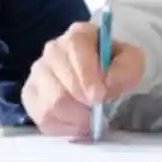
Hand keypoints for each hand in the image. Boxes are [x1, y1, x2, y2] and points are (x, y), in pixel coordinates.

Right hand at [22, 22, 143, 137]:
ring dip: (74, 118)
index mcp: (78, 35)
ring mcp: (38, 72)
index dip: (87, 76)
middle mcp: (53, 50)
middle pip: (60, 85)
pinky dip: (62, 127)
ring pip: (50, 104)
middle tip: (96, 112)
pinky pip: (41, 117)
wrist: (98, 76)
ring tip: (88, 119)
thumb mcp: (130, 61)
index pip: (75, 51)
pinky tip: (76, 122)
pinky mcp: (31, 94)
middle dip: (82, 104)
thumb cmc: (113, 67)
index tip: (99, 96)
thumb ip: (126, 69)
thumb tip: (107, 86)